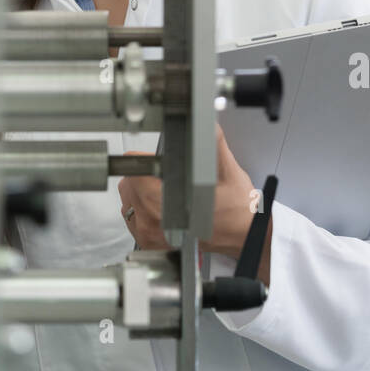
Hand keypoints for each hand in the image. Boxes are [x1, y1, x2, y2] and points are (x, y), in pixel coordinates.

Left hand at [117, 124, 261, 260]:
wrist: (242, 236)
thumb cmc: (236, 211)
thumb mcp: (228, 171)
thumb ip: (213, 144)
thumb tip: (206, 126)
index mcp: (164, 206)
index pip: (134, 173)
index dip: (143, 160)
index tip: (153, 159)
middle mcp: (154, 224)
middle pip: (128, 186)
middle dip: (143, 175)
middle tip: (165, 175)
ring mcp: (151, 236)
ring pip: (128, 202)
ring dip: (141, 192)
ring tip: (165, 192)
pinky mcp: (152, 244)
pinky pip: (133, 219)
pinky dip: (142, 209)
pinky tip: (162, 206)